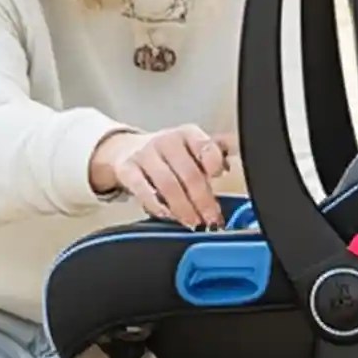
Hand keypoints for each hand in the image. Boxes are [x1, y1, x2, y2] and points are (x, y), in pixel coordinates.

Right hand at [88, 124, 230, 228]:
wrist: (126, 150)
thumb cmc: (167, 155)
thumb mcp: (191, 149)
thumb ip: (212, 158)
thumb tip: (230, 168)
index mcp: (188, 134)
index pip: (206, 146)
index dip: (215, 164)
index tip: (221, 179)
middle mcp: (167, 141)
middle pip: (189, 173)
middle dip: (203, 200)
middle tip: (211, 218)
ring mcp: (145, 154)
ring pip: (168, 184)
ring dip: (184, 208)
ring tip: (193, 222)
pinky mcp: (127, 169)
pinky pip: (143, 191)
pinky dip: (157, 206)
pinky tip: (168, 215)